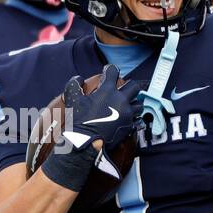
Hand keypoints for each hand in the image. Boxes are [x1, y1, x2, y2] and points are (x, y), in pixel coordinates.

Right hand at [41, 65, 141, 192]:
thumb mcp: (73, 100)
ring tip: (128, 105)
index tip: (108, 71)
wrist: (86, 142)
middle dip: (129, 86)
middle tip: (124, 88)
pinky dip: (134, 118)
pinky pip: (138, 120)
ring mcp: (127, 114)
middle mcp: (121, 100)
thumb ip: (74, 86)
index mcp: (108, 91)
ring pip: (139, 104)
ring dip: (134, 103)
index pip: (113, 72)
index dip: (110, 70)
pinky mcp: (129, 126)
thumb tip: (78, 79)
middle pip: (134, 86)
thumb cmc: (79, 121)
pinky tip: (129, 118)